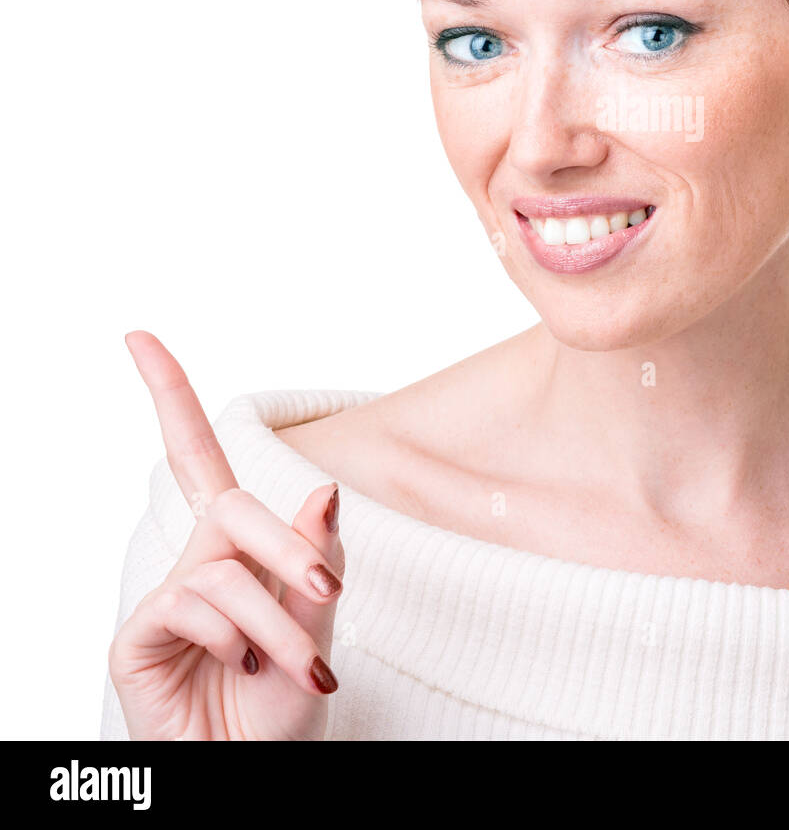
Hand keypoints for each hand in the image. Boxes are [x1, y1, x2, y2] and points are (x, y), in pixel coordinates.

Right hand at [107, 331, 343, 739]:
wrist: (259, 775)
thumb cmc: (287, 706)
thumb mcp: (320, 622)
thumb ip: (317, 557)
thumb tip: (321, 491)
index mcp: (240, 545)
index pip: (199, 456)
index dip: (169, 396)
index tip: (137, 337)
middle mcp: (200, 561)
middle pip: (235, 507)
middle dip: (290, 550)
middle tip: (329, 600)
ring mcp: (168, 599)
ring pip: (224, 566)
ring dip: (279, 620)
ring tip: (300, 669)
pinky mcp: (138, 638)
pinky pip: (192, 603)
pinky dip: (237, 637)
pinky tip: (241, 667)